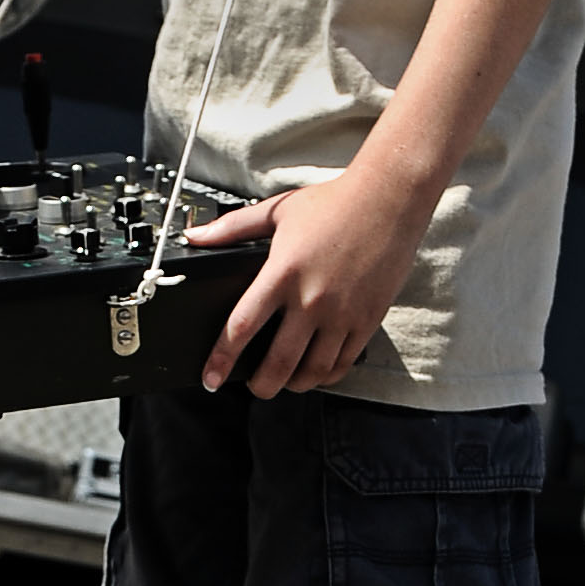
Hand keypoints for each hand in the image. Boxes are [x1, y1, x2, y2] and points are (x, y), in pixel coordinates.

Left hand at [196, 173, 430, 397]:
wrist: (389, 198)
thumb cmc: (333, 202)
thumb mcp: (276, 211)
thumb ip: (232, 228)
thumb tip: (196, 237)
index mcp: (282, 273)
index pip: (242, 327)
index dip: (222, 358)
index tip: (210, 378)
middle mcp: (312, 299)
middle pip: (279, 362)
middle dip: (261, 386)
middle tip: (253, 387)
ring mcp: (342, 313)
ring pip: (314, 370)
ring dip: (294, 384)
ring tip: (284, 382)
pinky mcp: (368, 319)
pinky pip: (344, 362)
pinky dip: (327, 375)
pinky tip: (316, 372)